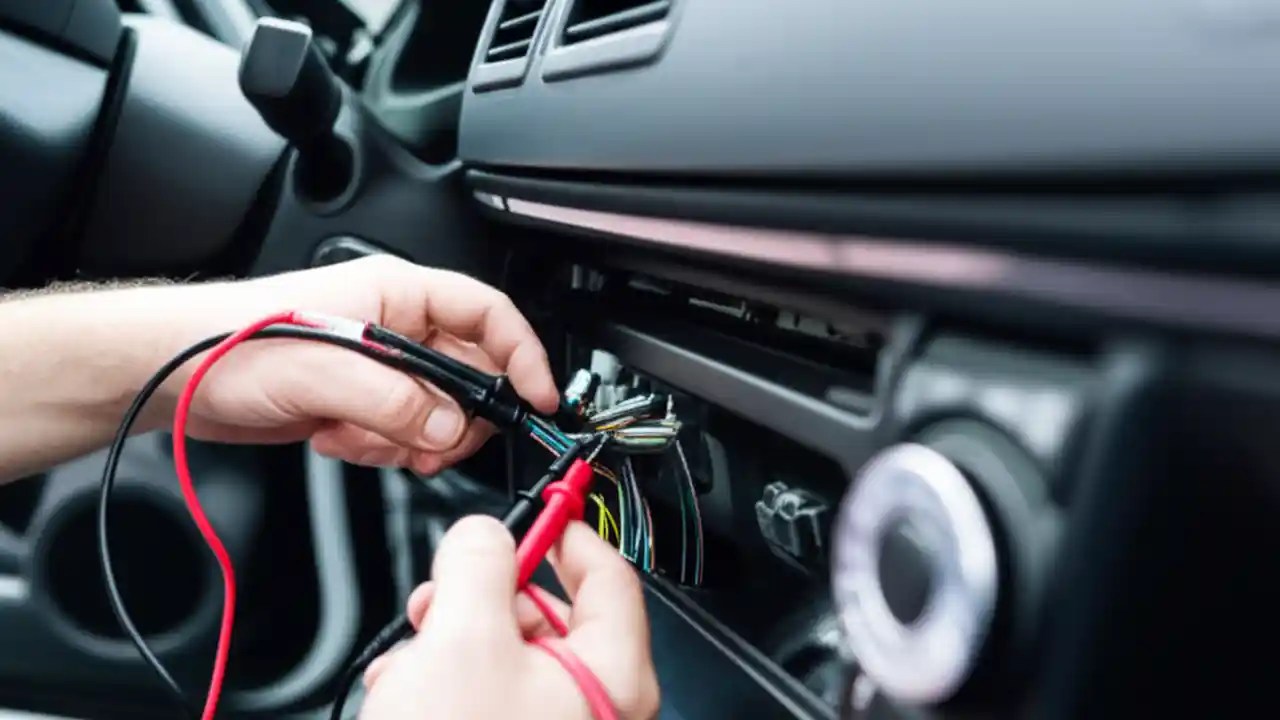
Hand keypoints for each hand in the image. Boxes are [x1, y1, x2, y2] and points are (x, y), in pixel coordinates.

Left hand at [162, 255, 558, 473]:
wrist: (174, 375)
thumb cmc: (230, 342)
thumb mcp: (322, 370)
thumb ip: (395, 399)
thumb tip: (448, 427)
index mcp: (399, 294)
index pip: (489, 315)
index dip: (523, 355)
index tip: (536, 400)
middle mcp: (396, 327)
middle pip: (470, 375)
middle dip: (455, 418)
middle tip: (429, 441)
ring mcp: (379, 367)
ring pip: (437, 413)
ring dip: (411, 438)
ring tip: (363, 437)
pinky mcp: (359, 400)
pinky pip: (402, 433)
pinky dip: (381, 447)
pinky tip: (338, 438)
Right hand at [360, 516, 659, 719]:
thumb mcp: (461, 636)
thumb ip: (477, 564)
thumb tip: (483, 534)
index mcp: (612, 676)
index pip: (609, 576)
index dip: (567, 532)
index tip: (537, 510)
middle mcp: (595, 711)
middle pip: (550, 617)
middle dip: (483, 600)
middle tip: (441, 596)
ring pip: (508, 659)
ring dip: (450, 647)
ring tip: (410, 667)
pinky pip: (487, 702)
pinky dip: (444, 687)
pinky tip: (406, 698)